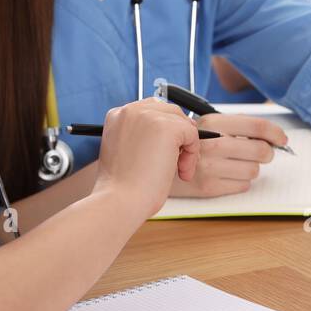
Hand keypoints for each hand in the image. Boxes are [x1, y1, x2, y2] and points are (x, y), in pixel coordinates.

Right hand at [90, 99, 200, 218]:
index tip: (165, 151)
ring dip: (186, 147)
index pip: (151, 109)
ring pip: (183, 122)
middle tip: (178, 160)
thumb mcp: (126, 151)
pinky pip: (192, 134)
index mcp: (117, 115)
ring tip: (178, 170)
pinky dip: (192, 155)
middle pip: (169, 111)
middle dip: (178, 136)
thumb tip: (172, 135)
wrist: (119, 200)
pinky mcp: (167, 126)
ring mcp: (148, 115)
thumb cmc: (121, 186)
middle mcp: (131, 110)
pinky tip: (181, 172)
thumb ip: (142, 136)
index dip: (164, 130)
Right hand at [168, 114, 287, 197]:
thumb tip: (268, 134)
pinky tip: (228, 176)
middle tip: (263, 153)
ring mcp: (209, 167)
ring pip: (253, 171)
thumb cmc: (182, 146)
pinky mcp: (207, 187)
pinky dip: (240, 182)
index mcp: (212, 123)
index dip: (275, 133)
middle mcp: (211, 144)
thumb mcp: (202, 125)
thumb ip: (230, 126)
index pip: (256, 126)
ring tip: (238, 164)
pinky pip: (241, 186)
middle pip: (260, 151)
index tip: (282, 139)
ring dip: (252, 169)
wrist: (150, 166)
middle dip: (267, 153)